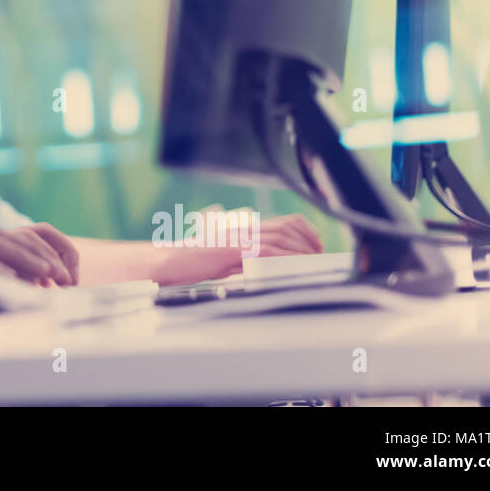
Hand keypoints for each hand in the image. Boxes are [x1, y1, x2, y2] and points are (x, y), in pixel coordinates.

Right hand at [153, 212, 322, 286]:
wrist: (170, 262)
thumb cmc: (195, 263)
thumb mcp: (228, 260)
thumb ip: (249, 260)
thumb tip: (273, 269)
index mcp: (244, 230)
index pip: (283, 221)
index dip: (305, 231)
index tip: (317, 245)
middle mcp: (243, 230)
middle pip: (286, 226)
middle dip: (308, 241)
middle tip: (319, 255)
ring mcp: (237, 238)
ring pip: (279, 238)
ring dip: (300, 251)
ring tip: (311, 262)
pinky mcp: (230, 250)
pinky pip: (264, 251)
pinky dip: (282, 258)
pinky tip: (291, 266)